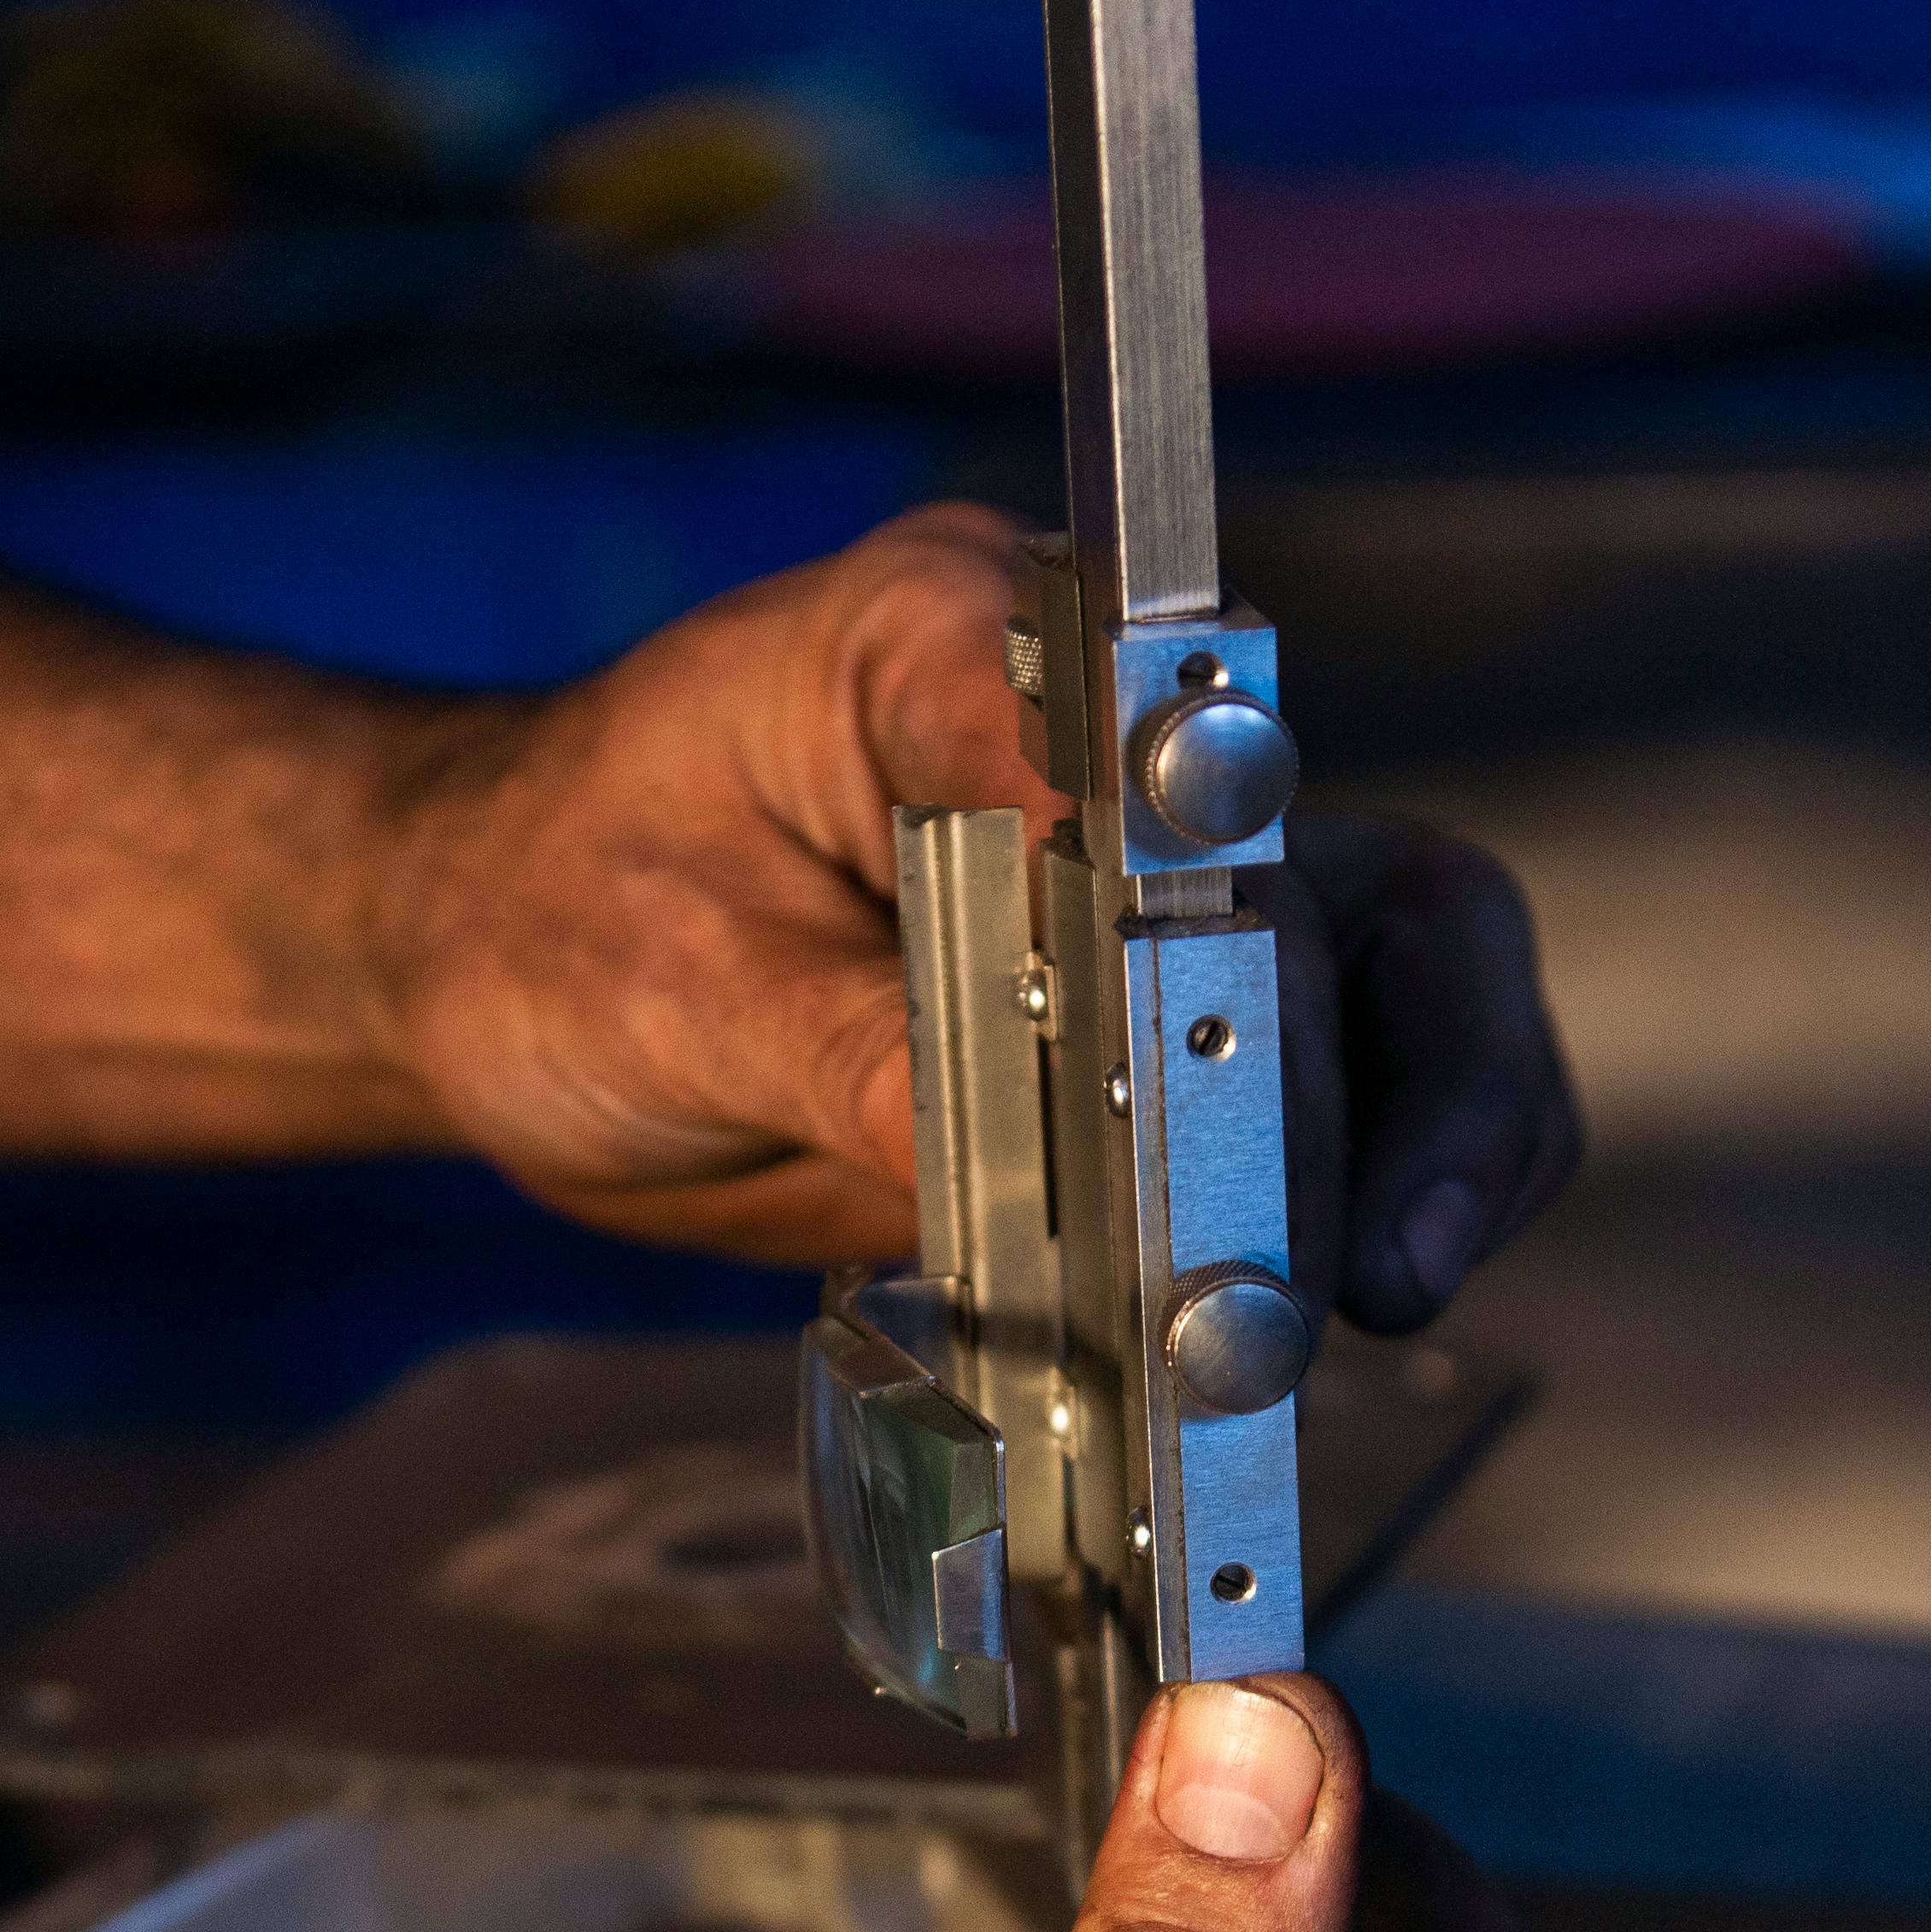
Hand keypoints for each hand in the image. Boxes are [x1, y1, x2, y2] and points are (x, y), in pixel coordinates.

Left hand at [370, 505, 1578, 1322]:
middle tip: (1355, 1255)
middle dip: (1383, 1083)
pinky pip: (1346, 1091)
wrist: (495, 963)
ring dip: (1435, 1142)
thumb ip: (855, 1055)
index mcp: (962, 641)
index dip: (1223, 922)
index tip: (1229, 1057)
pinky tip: (1364, 1289)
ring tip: (1385, 1290)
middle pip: (1350, 881)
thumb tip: (1028, 1175)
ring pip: (1406, 978)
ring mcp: (1161, 887)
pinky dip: (1375, 1193)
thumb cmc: (550, 910)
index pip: (1160, 765)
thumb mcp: (665, 983)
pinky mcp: (1167, 1023)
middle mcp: (1103, 747)